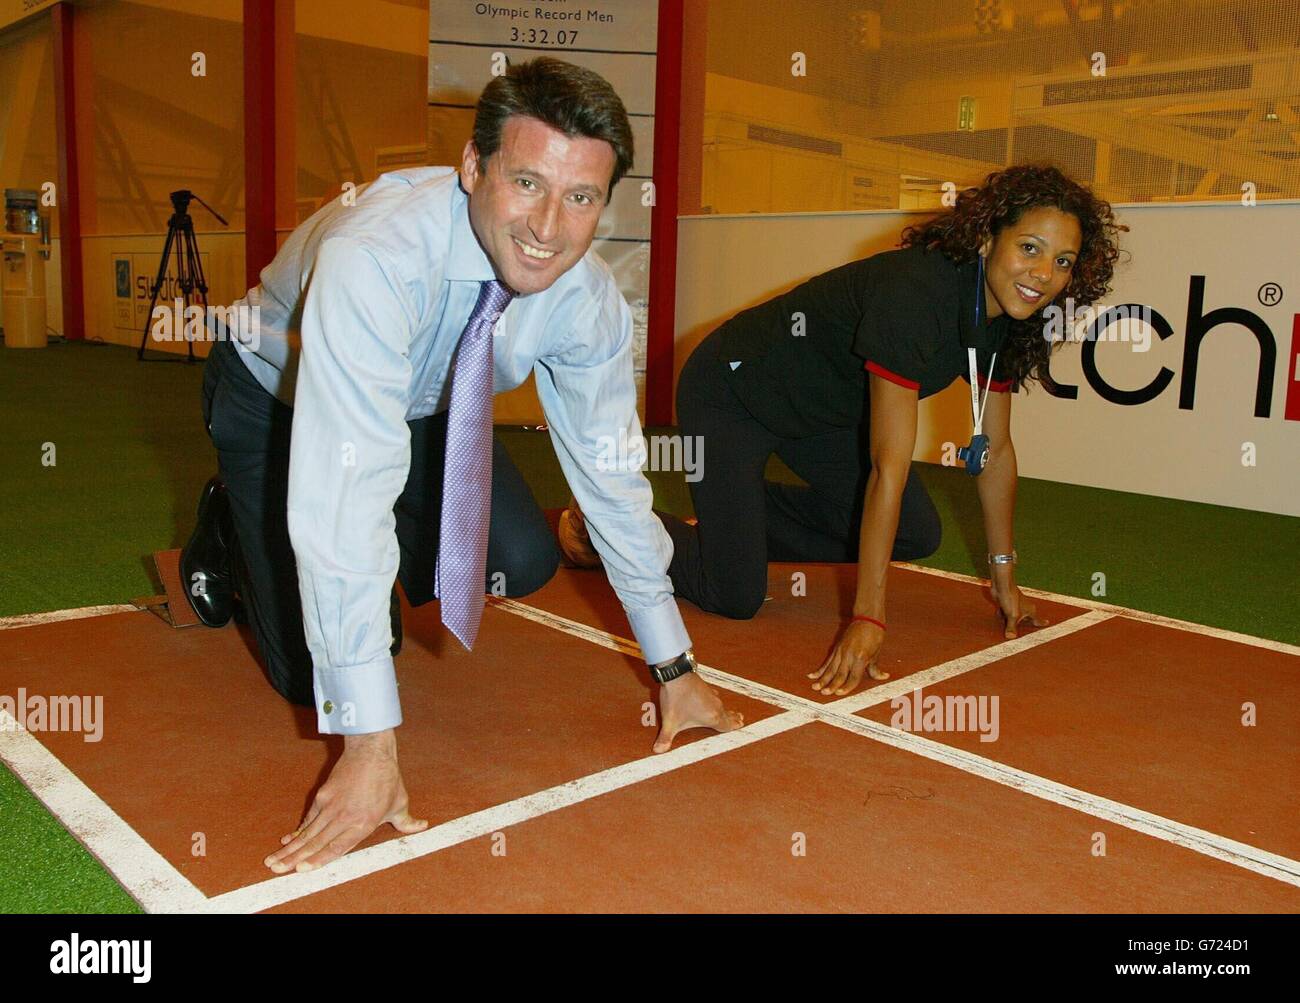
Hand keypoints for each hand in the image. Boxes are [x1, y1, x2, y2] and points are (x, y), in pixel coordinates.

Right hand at [265, 729, 427, 873]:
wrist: (371, 750)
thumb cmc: (388, 778)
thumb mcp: (400, 802)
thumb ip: (407, 821)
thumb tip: (422, 827)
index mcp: (363, 823)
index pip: (337, 847)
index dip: (318, 859)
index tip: (301, 870)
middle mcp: (344, 817)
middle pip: (315, 842)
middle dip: (294, 858)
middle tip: (275, 869)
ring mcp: (331, 805)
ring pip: (307, 832)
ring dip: (289, 847)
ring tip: (273, 859)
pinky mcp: (323, 795)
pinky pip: (309, 818)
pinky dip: (298, 830)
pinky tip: (288, 840)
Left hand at [653, 670, 743, 752]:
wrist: (676, 674)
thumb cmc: (676, 698)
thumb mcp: (670, 722)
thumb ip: (665, 737)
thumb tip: (658, 751)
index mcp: (712, 717)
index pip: (726, 725)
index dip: (733, 727)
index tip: (741, 726)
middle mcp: (715, 706)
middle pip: (727, 715)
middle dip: (733, 719)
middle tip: (741, 720)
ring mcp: (711, 695)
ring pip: (722, 705)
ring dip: (727, 710)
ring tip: (731, 712)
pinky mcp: (705, 687)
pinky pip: (715, 697)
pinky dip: (717, 701)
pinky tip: (715, 698)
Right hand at [808, 620, 889, 695]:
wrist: (867, 619)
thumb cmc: (874, 636)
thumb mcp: (876, 653)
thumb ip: (875, 668)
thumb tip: (883, 677)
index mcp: (860, 657)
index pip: (854, 676)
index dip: (847, 686)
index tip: (839, 693)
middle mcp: (849, 655)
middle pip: (840, 674)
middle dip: (832, 684)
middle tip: (824, 693)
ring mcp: (841, 651)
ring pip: (831, 668)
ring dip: (823, 679)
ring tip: (815, 687)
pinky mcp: (837, 649)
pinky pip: (828, 662)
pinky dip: (820, 670)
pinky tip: (812, 675)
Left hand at [990, 572, 1047, 638]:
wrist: (1002, 586)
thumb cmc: (1011, 598)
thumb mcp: (1012, 616)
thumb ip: (1012, 627)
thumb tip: (1011, 637)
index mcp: (1031, 611)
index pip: (1037, 621)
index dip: (1042, 623)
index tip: (1048, 623)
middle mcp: (1024, 610)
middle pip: (1022, 623)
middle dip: (1017, 627)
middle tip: (1013, 632)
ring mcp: (1015, 608)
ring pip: (1012, 620)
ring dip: (1007, 621)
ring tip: (1006, 616)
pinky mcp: (1006, 606)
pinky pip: (1005, 615)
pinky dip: (1001, 615)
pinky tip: (999, 611)